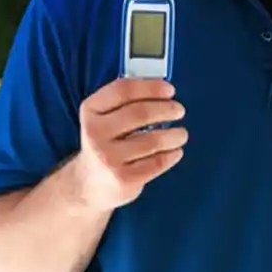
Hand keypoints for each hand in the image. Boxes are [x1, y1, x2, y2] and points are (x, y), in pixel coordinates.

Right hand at [72, 78, 187, 210]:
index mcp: (90, 110)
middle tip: (179, 110)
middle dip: (167, 109)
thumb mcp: (104, 118)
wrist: (91, 184)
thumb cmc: (106, 142)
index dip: (151, 87)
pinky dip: (172, 154)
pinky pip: (157, 162)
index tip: (169, 90)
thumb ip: (127, 100)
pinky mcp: (123, 179)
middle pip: (140, 113)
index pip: (122, 90)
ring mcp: (108, 158)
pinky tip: (175, 151)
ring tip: (181, 134)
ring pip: (153, 140)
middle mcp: (94, 133)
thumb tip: (161, 88)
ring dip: (175, 135)